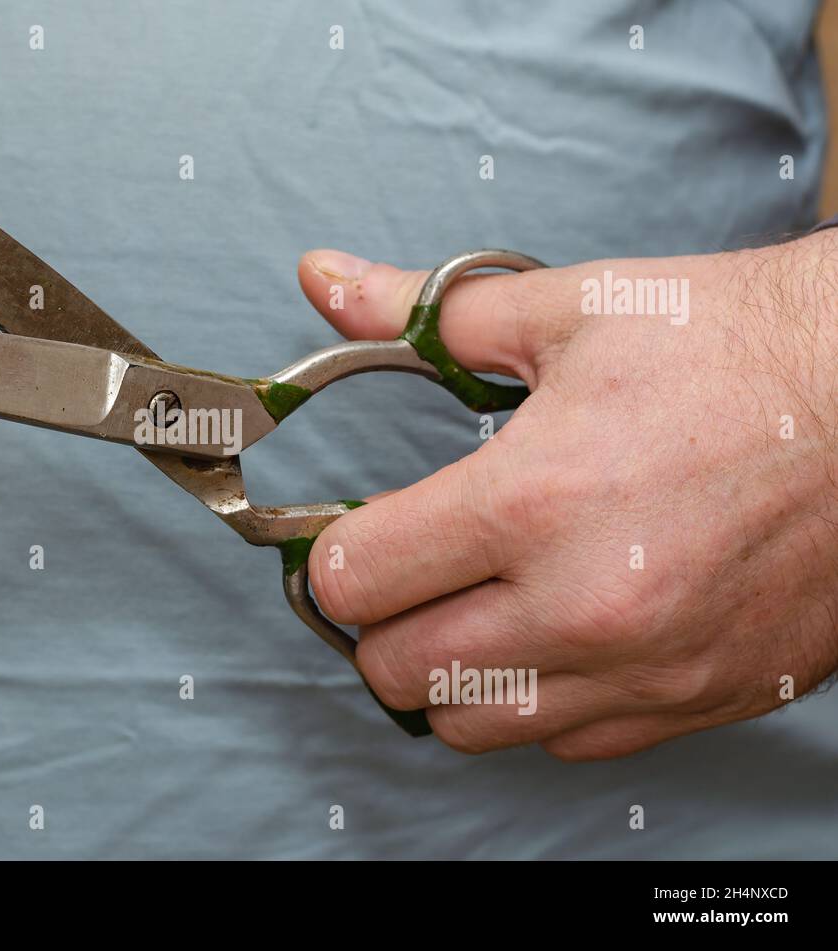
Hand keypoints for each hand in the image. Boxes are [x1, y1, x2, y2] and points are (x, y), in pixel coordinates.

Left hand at [298, 235, 837, 758]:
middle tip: (407, 571)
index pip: (357, 578)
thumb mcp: (567, 307)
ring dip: (445, 671)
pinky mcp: (696, 701)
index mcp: (531, 501)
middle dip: (378, 619)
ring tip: (471, 606)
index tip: (354, 533)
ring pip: (470, 724)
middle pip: (395, 668)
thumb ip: (419, 311)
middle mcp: (581, 605)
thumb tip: (322, 278)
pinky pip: (565, 741)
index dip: (335, 552)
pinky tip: (550, 633)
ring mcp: (643, 668)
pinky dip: (533, 698)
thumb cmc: (731, 348)